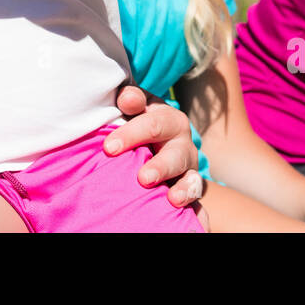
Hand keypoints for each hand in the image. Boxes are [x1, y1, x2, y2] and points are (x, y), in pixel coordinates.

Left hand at [105, 85, 202, 207]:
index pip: (152, 123)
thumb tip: (126, 98)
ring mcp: (188, 163)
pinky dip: (192, 202)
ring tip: (170, 197)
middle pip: (173, 153)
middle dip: (159, 166)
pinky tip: (180, 206)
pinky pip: (195, 193)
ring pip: (188, 173)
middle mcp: (181, 139)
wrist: (158, 142)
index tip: (109, 148)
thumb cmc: (138, 122)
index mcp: (167, 117)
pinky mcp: (192, 184)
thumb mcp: (134, 108)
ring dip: (181, 185)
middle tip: (142, 178)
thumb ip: (130, 100)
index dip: (131, 134)